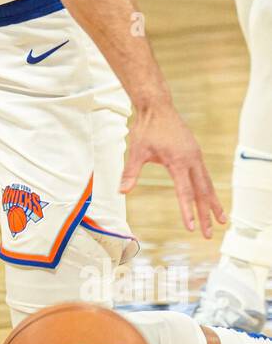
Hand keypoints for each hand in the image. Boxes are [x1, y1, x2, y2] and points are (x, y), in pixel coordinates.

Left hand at [120, 99, 225, 238]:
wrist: (157, 107)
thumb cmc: (147, 129)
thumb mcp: (136, 151)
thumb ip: (131, 172)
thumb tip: (121, 191)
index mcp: (179, 161)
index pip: (185, 192)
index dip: (188, 211)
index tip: (191, 228)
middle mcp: (192, 160)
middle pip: (202, 192)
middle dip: (206, 215)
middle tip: (208, 235)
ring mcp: (196, 156)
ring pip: (207, 184)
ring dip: (213, 203)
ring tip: (221, 220)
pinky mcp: (195, 153)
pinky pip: (205, 176)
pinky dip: (209, 190)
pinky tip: (209, 199)